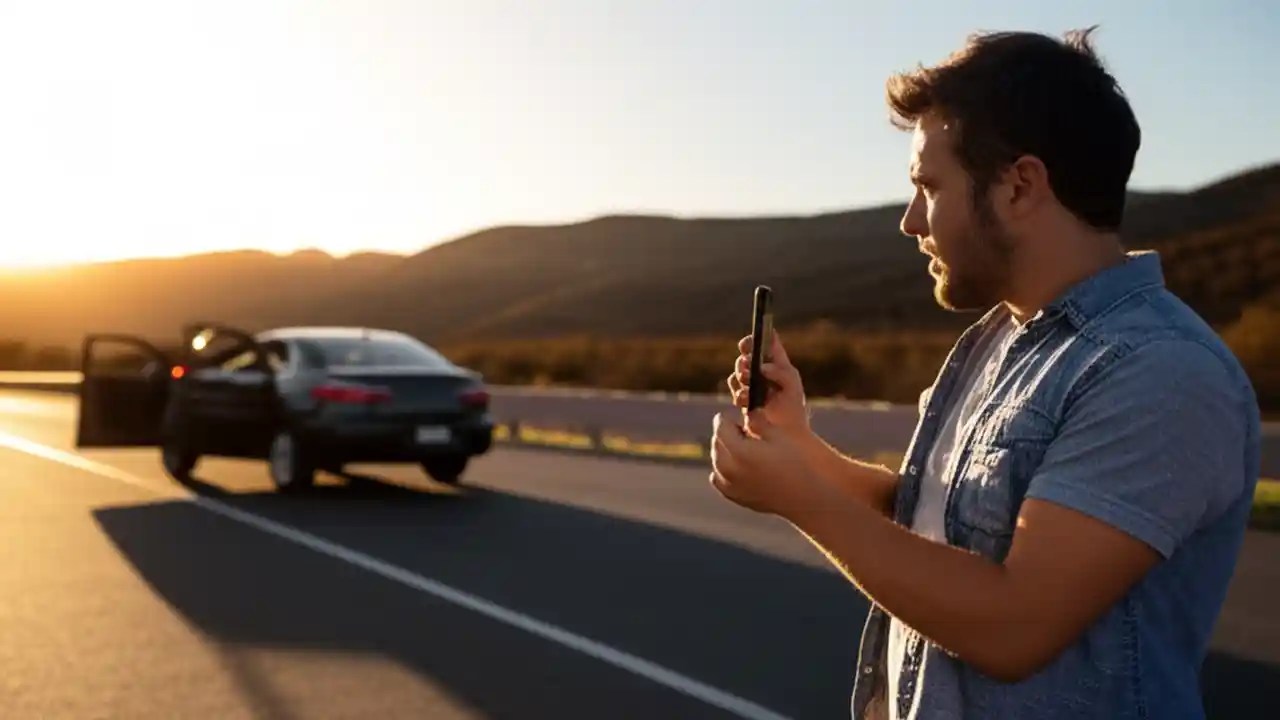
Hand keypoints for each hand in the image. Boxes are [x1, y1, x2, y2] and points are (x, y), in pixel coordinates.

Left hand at [709, 409, 827, 518]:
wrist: (812, 493)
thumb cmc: (799, 459)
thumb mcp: (778, 432)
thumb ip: (755, 419)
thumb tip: (745, 410)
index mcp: (739, 452)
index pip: (721, 425)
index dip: (731, 417)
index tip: (742, 416)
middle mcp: (729, 471)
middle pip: (717, 443)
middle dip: (727, 434)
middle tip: (746, 431)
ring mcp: (731, 487)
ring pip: (717, 460)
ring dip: (726, 451)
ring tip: (747, 447)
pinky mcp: (737, 497)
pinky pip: (720, 478)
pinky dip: (725, 470)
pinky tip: (740, 465)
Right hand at [726, 331, 808, 437]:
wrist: (786, 433)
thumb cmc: (793, 406)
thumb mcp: (792, 384)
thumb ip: (782, 372)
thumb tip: (762, 367)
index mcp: (776, 363)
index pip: (763, 344)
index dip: (753, 340)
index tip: (748, 344)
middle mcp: (761, 372)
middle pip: (745, 357)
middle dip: (744, 361)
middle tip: (747, 366)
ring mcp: (751, 386)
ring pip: (737, 374)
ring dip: (740, 377)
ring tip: (747, 383)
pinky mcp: (744, 400)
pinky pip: (735, 391)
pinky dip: (739, 394)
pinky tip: (746, 400)